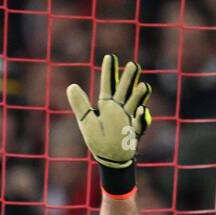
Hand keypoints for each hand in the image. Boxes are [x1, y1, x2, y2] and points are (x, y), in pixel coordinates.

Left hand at [66, 54, 151, 168]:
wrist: (110, 158)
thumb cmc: (98, 139)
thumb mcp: (86, 121)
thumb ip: (80, 105)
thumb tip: (71, 85)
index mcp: (107, 105)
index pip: (108, 85)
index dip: (109, 71)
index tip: (110, 56)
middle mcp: (119, 109)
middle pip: (124, 91)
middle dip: (128, 79)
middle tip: (133, 65)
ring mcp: (128, 119)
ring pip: (134, 103)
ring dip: (139, 95)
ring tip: (143, 86)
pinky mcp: (135, 131)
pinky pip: (139, 123)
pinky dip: (141, 117)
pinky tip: (141, 110)